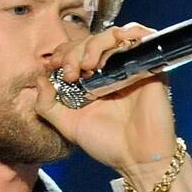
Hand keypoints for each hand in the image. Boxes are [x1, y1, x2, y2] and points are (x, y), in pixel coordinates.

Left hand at [32, 22, 177, 171]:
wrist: (137, 159)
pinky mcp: (151, 66)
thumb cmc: (107, 144)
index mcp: (92, 81)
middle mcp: (111, 70)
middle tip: (70, 72)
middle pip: (91, 40)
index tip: (54, 65)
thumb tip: (40, 78)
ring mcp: (131, 66)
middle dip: (74, 51)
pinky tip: (113, 50)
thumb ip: (47, 105)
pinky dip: (129, 33)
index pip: (75, 51)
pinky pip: (143, 36)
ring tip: (87, 65)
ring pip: (112, 35)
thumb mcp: (68, 126)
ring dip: (94, 44)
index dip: (62, 52)